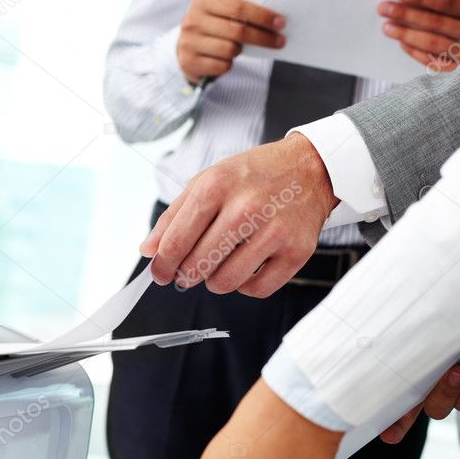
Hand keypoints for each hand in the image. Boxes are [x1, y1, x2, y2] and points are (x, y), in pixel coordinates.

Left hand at [140, 134, 337, 295]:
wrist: (310, 168)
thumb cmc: (255, 175)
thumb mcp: (209, 181)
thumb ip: (174, 216)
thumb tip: (149, 251)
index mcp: (216, 186)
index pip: (176, 242)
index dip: (162, 266)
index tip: (160, 274)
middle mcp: (245, 208)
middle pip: (198, 266)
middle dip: (186, 275)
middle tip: (189, 272)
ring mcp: (274, 232)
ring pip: (225, 282)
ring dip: (215, 281)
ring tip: (220, 266)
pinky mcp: (296, 252)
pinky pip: (257, 290)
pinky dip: (246, 286)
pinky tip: (246, 267)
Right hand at [177, 0, 285, 83]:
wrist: (183, 48)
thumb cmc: (210, 27)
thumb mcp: (219, 12)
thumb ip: (239, 12)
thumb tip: (273, 20)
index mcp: (202, 1)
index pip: (239, 8)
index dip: (262, 16)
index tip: (280, 23)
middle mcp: (193, 21)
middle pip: (238, 31)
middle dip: (263, 37)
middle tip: (279, 41)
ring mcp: (189, 42)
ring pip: (231, 50)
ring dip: (240, 51)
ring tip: (237, 47)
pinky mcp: (189, 62)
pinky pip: (223, 66)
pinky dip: (228, 64)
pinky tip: (224, 59)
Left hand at [378, 0, 459, 71]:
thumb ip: (447, 7)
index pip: (449, 2)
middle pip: (437, 22)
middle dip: (407, 14)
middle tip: (384, 8)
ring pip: (432, 42)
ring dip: (406, 34)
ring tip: (387, 27)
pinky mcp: (459, 74)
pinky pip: (432, 61)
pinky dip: (415, 51)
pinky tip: (402, 43)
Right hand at [381, 305, 459, 443]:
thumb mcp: (446, 329)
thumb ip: (426, 350)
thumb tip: (404, 357)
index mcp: (431, 370)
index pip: (409, 400)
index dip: (397, 419)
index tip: (387, 434)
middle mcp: (451, 384)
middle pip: (436, 408)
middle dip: (444, 391)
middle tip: (455, 369)